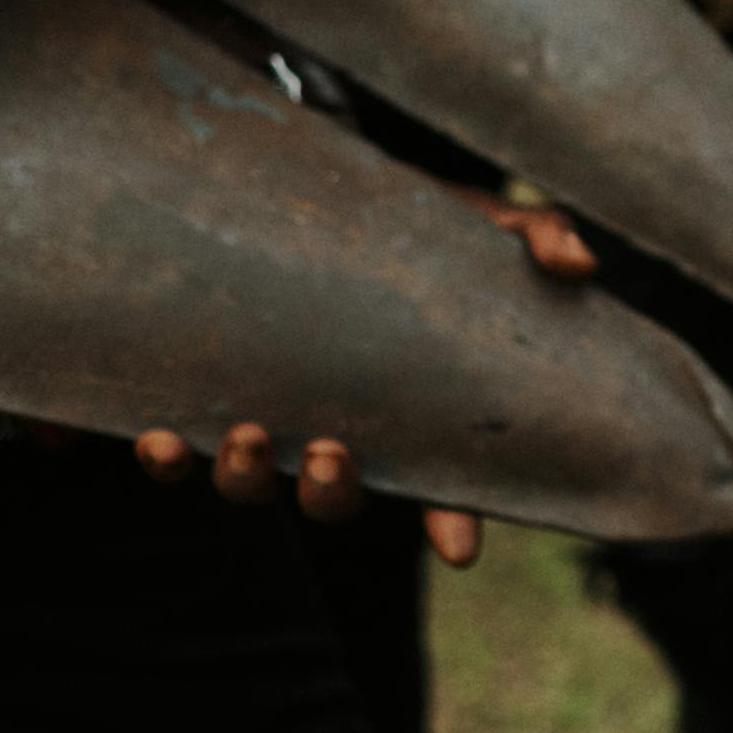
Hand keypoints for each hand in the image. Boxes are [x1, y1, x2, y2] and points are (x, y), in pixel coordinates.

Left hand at [133, 195, 598, 564]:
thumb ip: (532, 237)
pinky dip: (161, 458)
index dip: (451, 521)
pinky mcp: (192, 397)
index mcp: (405, 413)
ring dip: (241, 475)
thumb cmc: (402, 221)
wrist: (294, 186)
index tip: (459, 545)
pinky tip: (153, 434)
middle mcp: (330, 431)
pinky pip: (169, 454)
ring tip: (242, 435)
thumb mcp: (473, 222)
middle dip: (327, 491)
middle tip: (326, 452)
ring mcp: (260, 420)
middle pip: (330, 499)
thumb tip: (579, 260)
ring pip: (248, 485)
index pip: (438, 488)